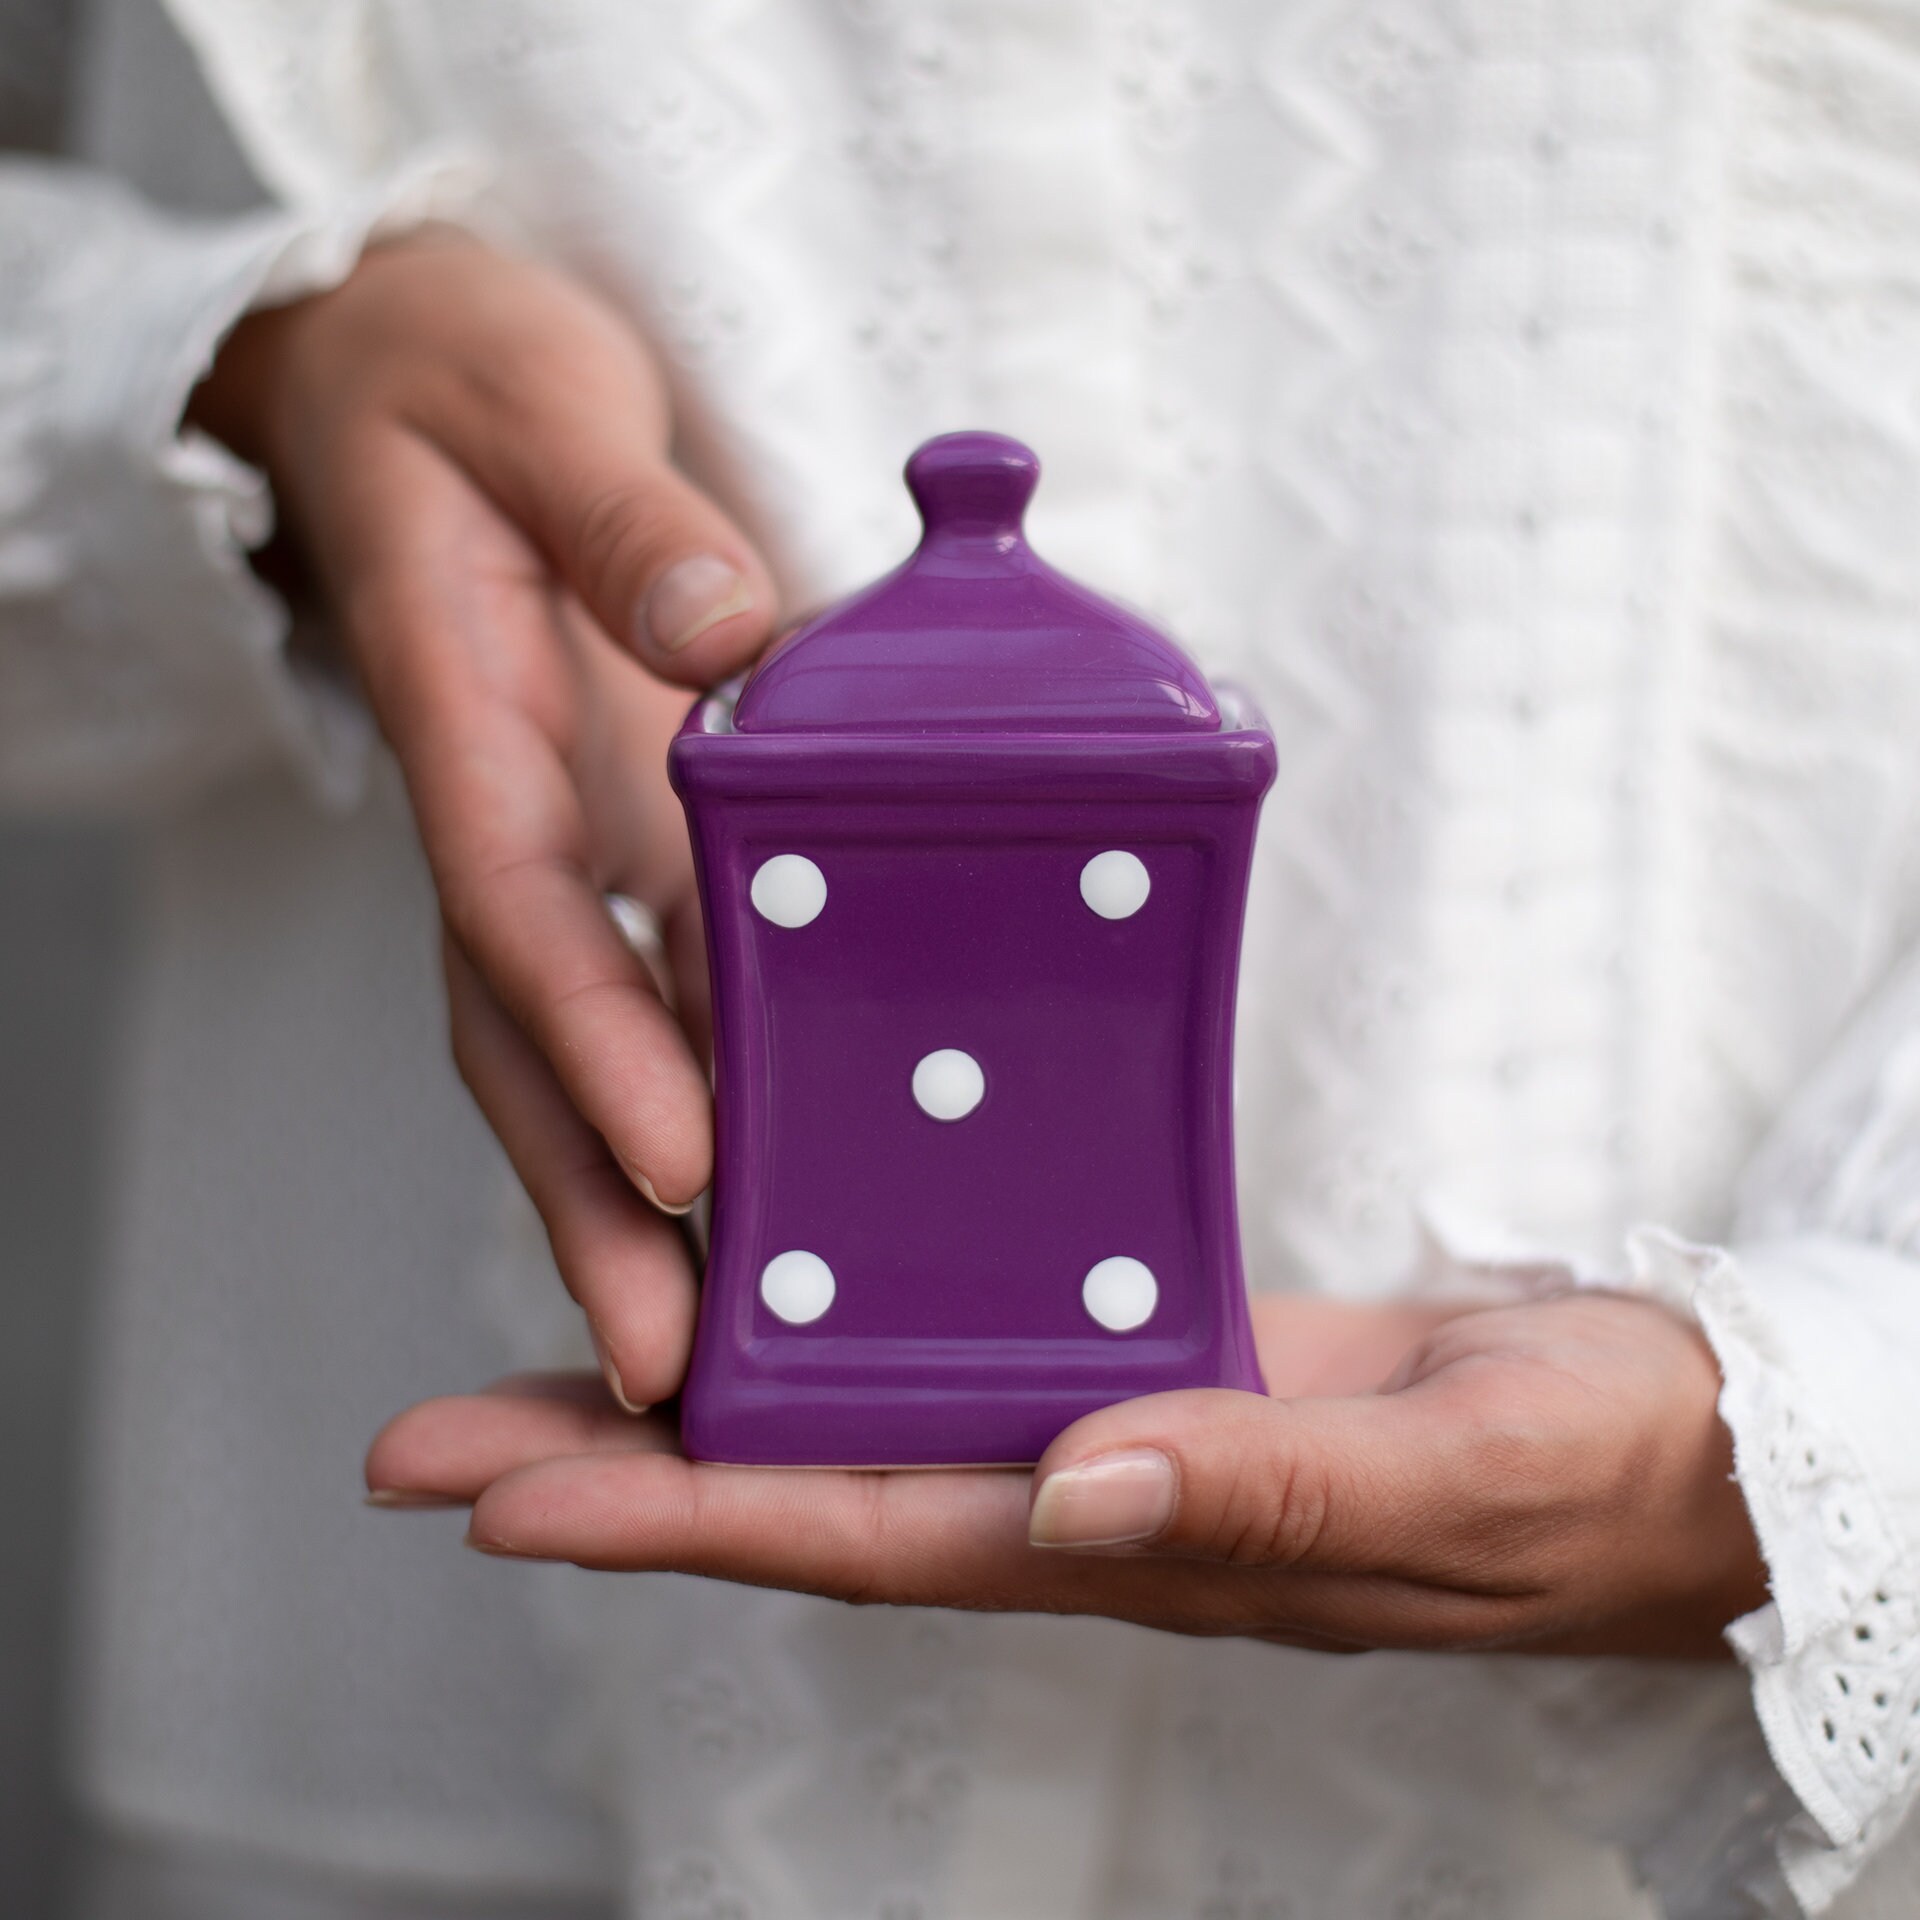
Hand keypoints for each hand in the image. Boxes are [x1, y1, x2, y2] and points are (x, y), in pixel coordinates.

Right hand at [192, 232, 780, 1410]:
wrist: (411, 389)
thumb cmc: (465, 386)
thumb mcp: (541, 403)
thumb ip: (623, 514)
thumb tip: (727, 631)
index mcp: (473, 722)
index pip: (524, 908)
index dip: (595, 1038)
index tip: (677, 1159)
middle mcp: (505, 823)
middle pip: (531, 1044)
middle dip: (590, 1206)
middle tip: (670, 1374)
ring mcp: (552, 852)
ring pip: (575, 1056)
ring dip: (631, 1204)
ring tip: (713, 1357)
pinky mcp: (607, 853)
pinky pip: (639, 1001)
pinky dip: (687, 1105)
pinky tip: (764, 1199)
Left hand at [365, 1289, 1767, 1658]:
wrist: (1669, 1436)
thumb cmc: (1589, 1473)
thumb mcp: (1454, 1475)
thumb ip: (1271, 1486)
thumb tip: (1075, 1483)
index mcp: (1131, 1535)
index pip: (861, 1533)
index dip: (675, 1523)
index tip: (504, 1506)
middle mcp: (1079, 1482)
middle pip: (810, 1481)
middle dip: (617, 1465)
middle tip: (435, 1442)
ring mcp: (1106, 1409)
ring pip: (868, 1395)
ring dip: (710, 1366)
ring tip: (552, 1331)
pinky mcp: (1151, 1335)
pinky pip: (969, 1313)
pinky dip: (860, 1280)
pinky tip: (790, 1231)